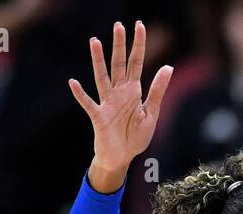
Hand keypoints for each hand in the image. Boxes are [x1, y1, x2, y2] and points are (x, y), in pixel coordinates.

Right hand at [68, 20, 172, 188]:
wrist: (122, 158)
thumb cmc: (135, 136)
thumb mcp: (152, 113)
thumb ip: (158, 90)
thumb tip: (168, 66)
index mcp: (133, 91)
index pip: (136, 63)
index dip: (138, 45)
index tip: (139, 26)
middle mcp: (119, 93)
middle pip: (119, 64)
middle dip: (119, 45)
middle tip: (118, 25)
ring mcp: (107, 103)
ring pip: (102, 77)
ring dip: (98, 60)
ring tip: (95, 41)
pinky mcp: (99, 117)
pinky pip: (89, 104)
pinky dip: (81, 94)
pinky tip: (74, 82)